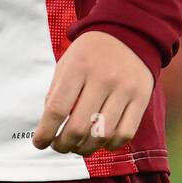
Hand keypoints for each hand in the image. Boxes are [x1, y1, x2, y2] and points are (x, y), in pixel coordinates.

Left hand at [32, 31, 154, 155]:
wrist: (128, 33)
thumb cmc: (90, 53)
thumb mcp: (67, 63)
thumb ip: (56, 93)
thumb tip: (48, 127)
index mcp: (78, 67)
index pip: (57, 109)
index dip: (45, 132)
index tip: (39, 143)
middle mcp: (102, 78)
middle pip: (79, 127)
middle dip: (64, 145)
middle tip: (59, 146)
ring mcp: (124, 89)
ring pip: (102, 135)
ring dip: (85, 149)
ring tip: (78, 146)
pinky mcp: (142, 98)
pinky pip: (125, 133)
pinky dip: (110, 145)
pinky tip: (101, 141)